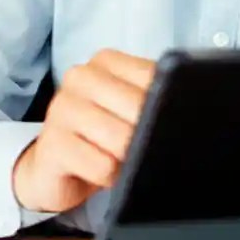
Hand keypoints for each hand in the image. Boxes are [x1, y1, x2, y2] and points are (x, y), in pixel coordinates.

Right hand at [13, 50, 155, 213]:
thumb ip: (155, 98)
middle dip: (146, 136)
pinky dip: (110, 178)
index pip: (156, 79)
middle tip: (135, 147)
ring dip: (128, 160)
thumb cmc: (100, 138)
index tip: (156, 121)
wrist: (53, 169)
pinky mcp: (52, 144)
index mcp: (104, 62)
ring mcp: (61, 109)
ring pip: (122, 140)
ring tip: (116, 159)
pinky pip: (103, 167)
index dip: (166, 108)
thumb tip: (187, 110)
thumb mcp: (130, 111)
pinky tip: (98, 172)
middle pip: (140, 110)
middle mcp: (79, 77)